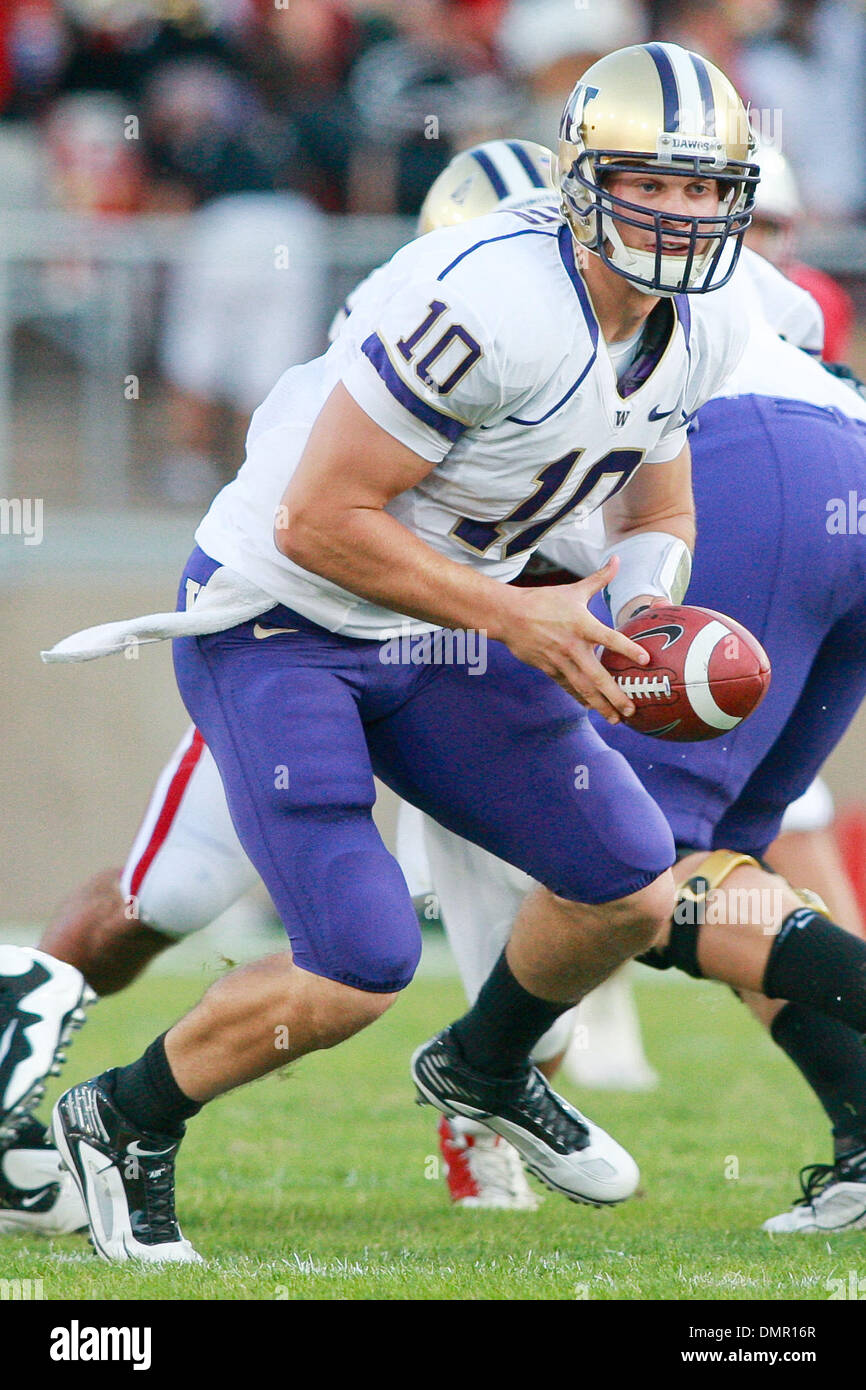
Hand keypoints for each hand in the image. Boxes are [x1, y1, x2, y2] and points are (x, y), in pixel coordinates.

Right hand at [501, 556, 649, 722]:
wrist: (508, 616)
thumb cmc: (544, 601)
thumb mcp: (573, 590)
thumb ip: (599, 579)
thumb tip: (617, 559)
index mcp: (581, 624)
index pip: (609, 638)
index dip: (627, 648)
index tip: (645, 659)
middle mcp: (572, 646)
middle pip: (597, 676)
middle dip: (615, 695)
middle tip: (632, 709)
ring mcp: (559, 661)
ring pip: (583, 688)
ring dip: (601, 705)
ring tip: (616, 718)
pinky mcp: (549, 669)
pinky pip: (568, 687)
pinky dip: (581, 698)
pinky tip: (593, 708)